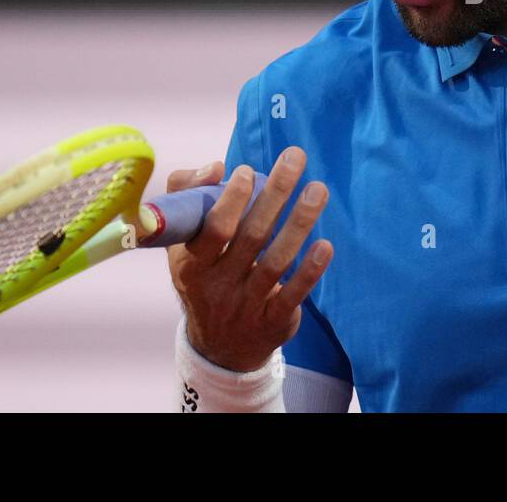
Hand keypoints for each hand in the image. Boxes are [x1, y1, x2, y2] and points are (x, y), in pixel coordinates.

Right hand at [165, 146, 332, 371]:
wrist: (218, 348)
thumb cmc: (203, 274)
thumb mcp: (180, 242)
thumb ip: (188, 195)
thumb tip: (216, 167)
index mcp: (191, 264)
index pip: (211, 230)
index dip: (230, 199)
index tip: (247, 170)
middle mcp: (217, 286)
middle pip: (251, 237)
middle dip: (275, 194)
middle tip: (295, 158)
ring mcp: (246, 306)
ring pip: (276, 262)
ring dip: (299, 222)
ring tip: (318, 189)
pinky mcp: (273, 323)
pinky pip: (293, 295)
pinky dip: (309, 271)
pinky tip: (326, 245)